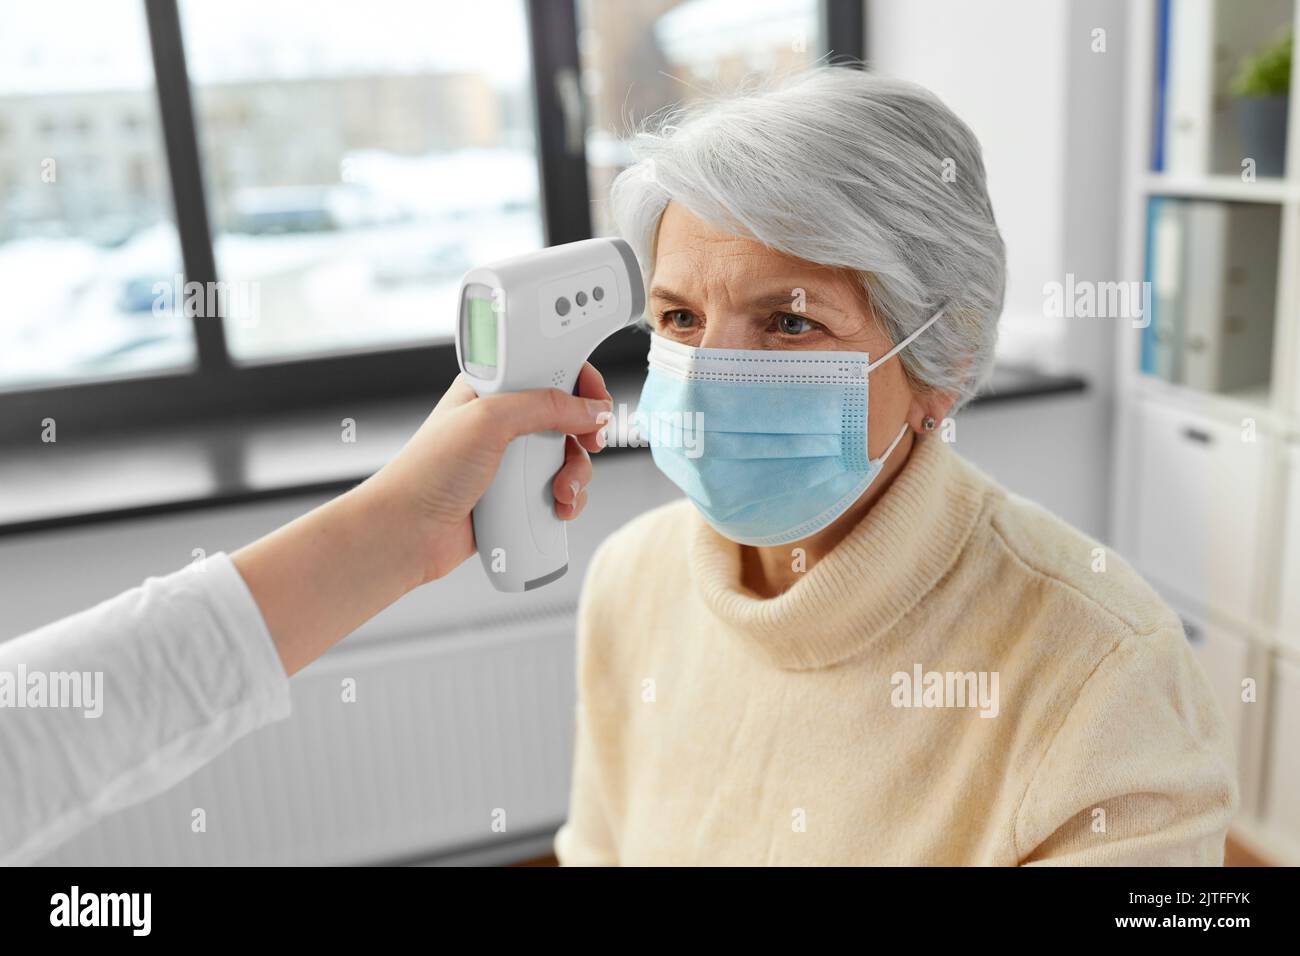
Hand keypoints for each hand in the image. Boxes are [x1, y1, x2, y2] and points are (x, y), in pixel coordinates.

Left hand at [364, 362, 613, 584]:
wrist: (407, 532)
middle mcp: (504, 422)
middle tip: (589, 443)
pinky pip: (559, 489)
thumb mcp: (489, 420)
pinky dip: (568, 499)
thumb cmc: (428, 471)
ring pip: (567, 457)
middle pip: (566, 415)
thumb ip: (544, 405)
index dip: (577, 380)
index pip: (547, 368)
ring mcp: (511, 460)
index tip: (595, 399)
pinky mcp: (517, 495)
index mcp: (492, 390)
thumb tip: (590, 409)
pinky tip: (558, 508)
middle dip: (583, 433)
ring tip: (562, 490)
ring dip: (577, 474)